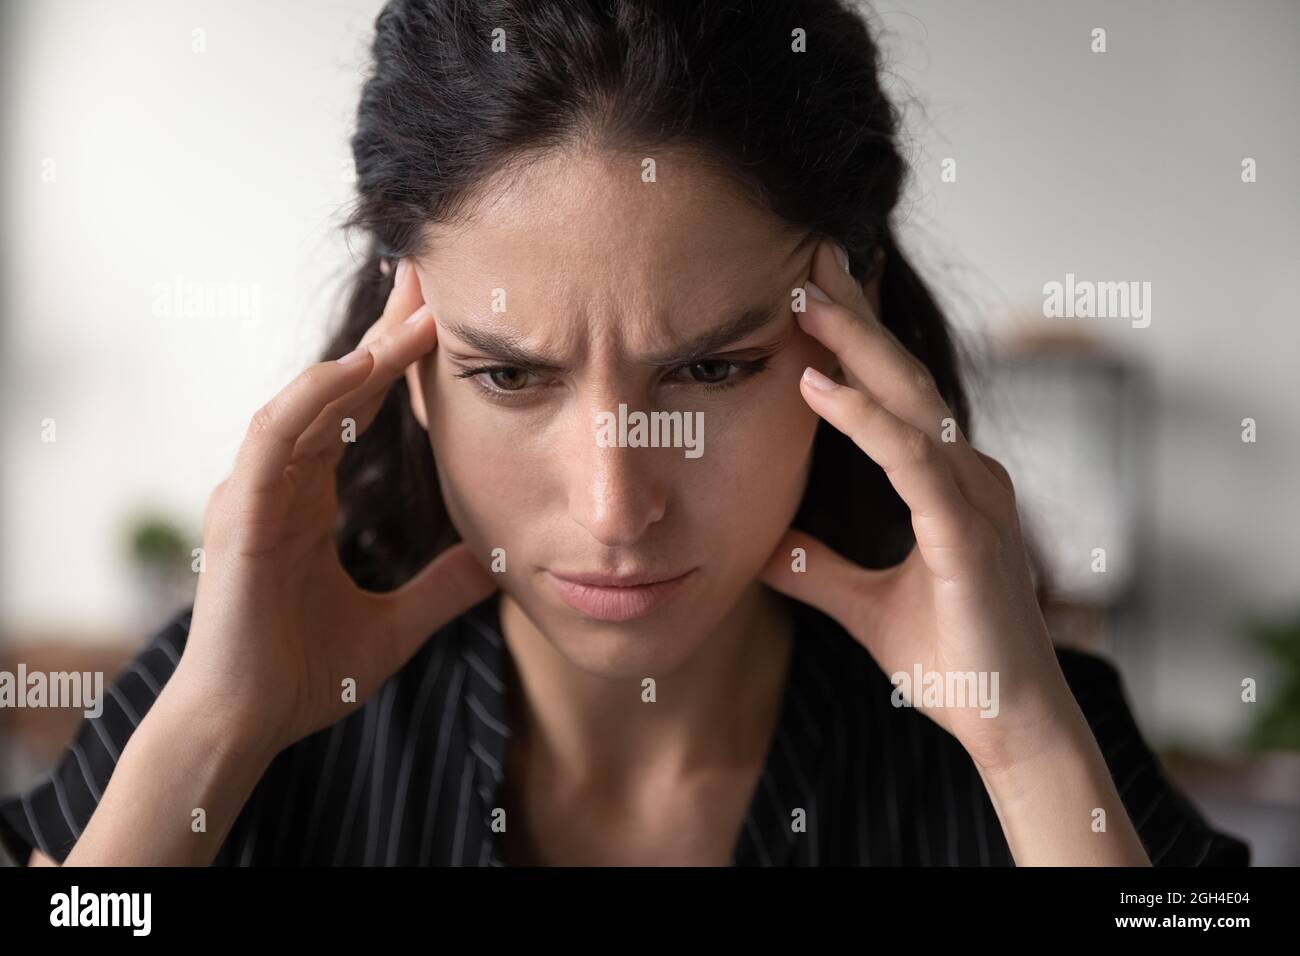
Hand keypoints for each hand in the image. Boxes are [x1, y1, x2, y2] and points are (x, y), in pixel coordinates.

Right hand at [177, 258, 496, 757]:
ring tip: (415, 312)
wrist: (245, 727)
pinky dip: (314, 399)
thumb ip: (440, 589)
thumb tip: (493, 565)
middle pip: (333, 388)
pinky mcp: (239, 514)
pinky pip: (275, 437)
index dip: (397, 364)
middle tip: (430, 277)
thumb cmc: (300, 676)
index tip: (442, 320)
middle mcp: (277, 484)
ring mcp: (253, 493)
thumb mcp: (395, 624)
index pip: (356, 410)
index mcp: (306, 499)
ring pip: (306, 399)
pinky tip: (359, 367)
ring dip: (359, 354)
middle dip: (382, 333)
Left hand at [761, 239, 1077, 773]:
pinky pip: (913, 460)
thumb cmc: (952, 662)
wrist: (1004, 724)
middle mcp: (970, 477)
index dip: (854, 344)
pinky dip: (865, 421)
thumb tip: (765, 548)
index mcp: (950, 485)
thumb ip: (819, 569)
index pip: (895, 397)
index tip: (807, 298)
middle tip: (807, 261)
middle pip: (903, 378)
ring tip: (801, 298)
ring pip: (909, 403)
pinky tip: (817, 388)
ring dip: (854, 346)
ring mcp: (975, 500)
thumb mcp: (863, 605)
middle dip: (855, 317)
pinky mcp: (968, 534)